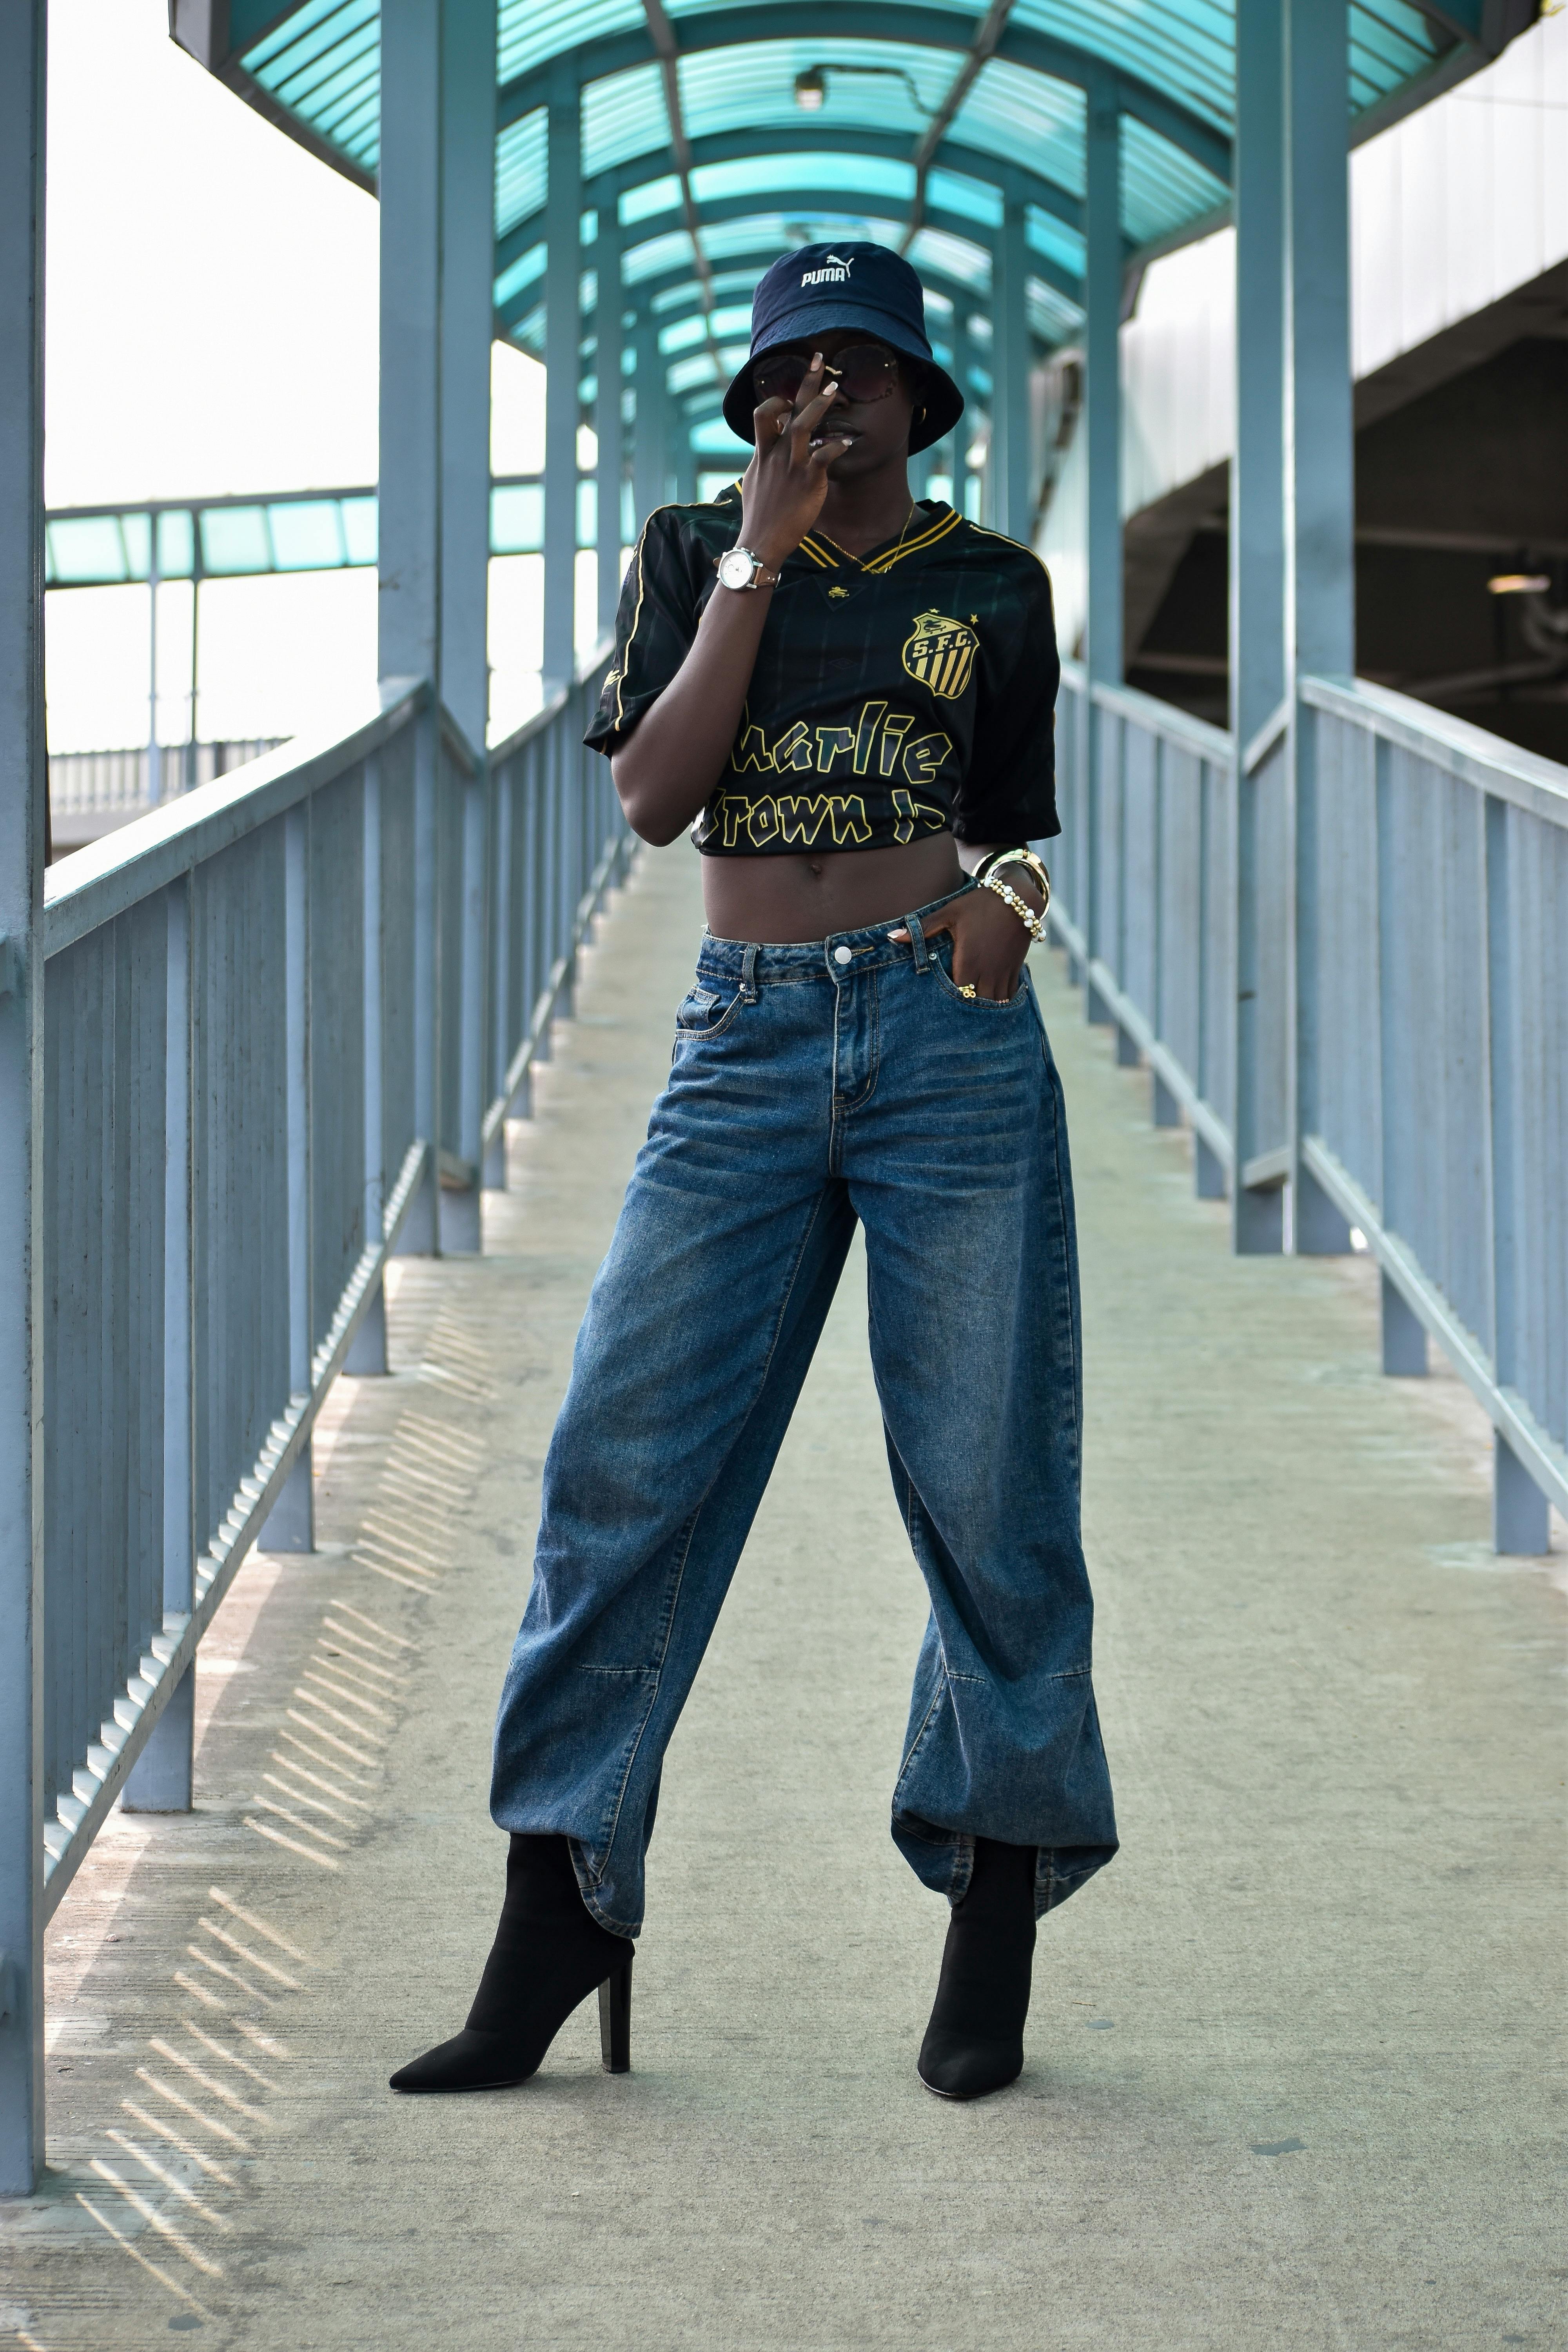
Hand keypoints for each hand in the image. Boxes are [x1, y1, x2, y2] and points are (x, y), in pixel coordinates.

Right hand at [738, 355, 853, 570]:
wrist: (759, 544)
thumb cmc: (760, 519)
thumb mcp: (755, 485)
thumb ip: (763, 466)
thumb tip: (764, 457)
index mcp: (761, 454)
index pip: (764, 414)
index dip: (777, 400)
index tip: (789, 395)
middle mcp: (775, 454)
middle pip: (784, 408)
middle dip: (803, 382)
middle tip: (819, 359)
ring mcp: (790, 465)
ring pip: (802, 424)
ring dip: (819, 404)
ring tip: (835, 388)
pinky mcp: (807, 481)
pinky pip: (824, 456)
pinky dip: (837, 446)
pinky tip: (849, 441)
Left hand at [889, 880, 1042, 1001]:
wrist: (1018, 899)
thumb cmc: (979, 905)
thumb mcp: (949, 913)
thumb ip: (923, 929)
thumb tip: (892, 936)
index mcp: (968, 961)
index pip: (957, 994)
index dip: (949, 1004)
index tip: (938, 1007)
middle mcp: (986, 971)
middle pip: (976, 1004)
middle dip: (966, 1012)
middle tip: (952, 1018)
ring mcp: (1002, 973)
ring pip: (994, 1004)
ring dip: (983, 1010)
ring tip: (971, 1016)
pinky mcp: (1014, 970)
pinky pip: (1009, 996)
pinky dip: (1000, 1003)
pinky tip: (991, 1007)